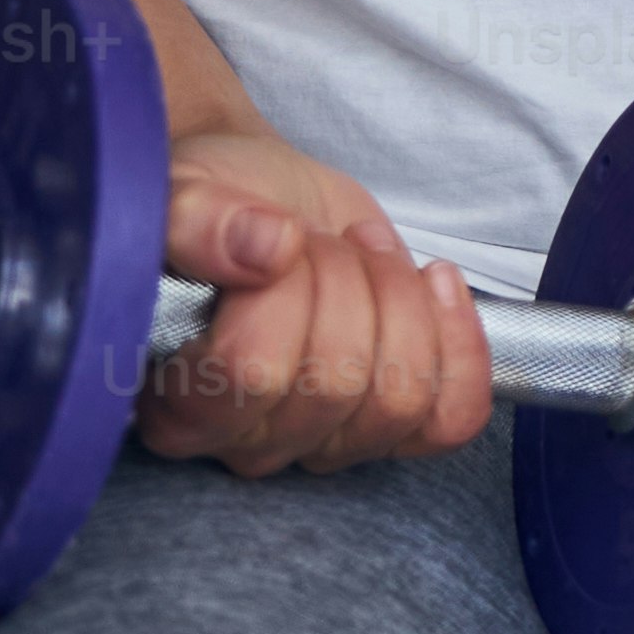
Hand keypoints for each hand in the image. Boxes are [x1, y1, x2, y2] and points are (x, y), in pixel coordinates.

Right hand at [138, 126, 488, 475]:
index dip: (287, 290)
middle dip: (345, 281)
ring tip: (365, 253)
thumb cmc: (214, 208)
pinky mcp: (394, 420)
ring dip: (399, 302)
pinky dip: (459, 343)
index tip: (280, 236)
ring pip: (399, 400)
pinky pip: (451, 418)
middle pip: (335, 385)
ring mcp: (324, 440)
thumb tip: (267, 249)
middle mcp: (244, 441)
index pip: (251, 372)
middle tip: (320, 239)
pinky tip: (433, 281)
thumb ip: (199, 221)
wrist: (267, 203)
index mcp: (173, 404)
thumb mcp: (184, 191)